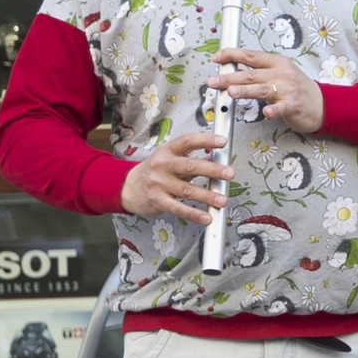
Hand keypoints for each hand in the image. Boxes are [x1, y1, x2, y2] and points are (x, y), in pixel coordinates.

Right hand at [115, 124, 229, 224]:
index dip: (206, 140)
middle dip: (212, 170)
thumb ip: (192, 159)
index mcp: (168, 150)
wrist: (128, 187)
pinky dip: (194, 214)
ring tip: (222, 200)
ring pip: (187, 190)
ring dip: (207, 196)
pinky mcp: (158, 201)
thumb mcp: (170, 159)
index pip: (188, 141)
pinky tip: (206, 217)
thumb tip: (218, 159)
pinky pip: (178, 208)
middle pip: (190, 166)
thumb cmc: (155, 171)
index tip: (223, 141)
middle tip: (229, 173)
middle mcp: (163, 165)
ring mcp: (159, 183)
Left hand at [209, 47, 327, 135]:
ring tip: (231, 92)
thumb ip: (260, 72)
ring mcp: (288, 89)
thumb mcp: (280, 73)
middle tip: (213, 81)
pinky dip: (273, 110)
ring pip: (262, 89)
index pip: (251, 56)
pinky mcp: (293, 105)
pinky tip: (266, 112)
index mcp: (277, 63)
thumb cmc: (297, 89)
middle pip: (251, 74)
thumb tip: (232, 71)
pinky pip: (281, 107)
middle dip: (230, 77)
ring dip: (245, 90)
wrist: (322, 104)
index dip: (232, 55)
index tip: (216, 58)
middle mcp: (282, 74)